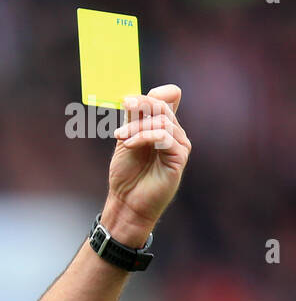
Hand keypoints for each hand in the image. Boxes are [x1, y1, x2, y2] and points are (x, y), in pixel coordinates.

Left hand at [104, 85, 191, 244]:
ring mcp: (179, 145)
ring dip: (138, 125)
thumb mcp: (126, 140)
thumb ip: (132, 119)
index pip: (166, 98)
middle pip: (163, 106)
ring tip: (120, 136)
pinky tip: (129, 144)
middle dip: (142, 105)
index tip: (127, 100)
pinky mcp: (179, 158)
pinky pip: (165, 137)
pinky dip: (144, 136)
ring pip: (163, 120)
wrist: (127, 205)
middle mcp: (174, 133)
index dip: (149, 95)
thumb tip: (131, 96)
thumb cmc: (126, 176)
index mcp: (162, 127)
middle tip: (125, 106)